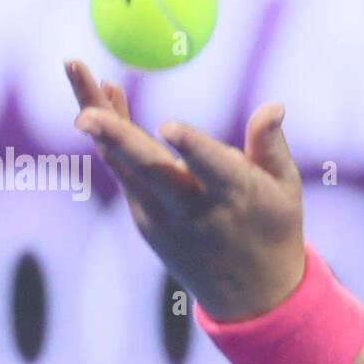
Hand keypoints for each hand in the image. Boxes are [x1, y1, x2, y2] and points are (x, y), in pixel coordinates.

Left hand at [64, 59, 305, 321]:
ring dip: (98, 116)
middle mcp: (192, 209)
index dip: (191, 148)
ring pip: (122, 163)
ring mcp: (161, 217)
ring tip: (77, 67)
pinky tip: (102, 99)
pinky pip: (122, 170)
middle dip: (117, 137)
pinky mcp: (143, 219)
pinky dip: (109, 134)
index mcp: (236, 198)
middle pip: (149, 169)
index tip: (168, 126)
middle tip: (85, 111)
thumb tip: (273, 107)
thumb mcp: (285, 190)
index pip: (212, 169)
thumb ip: (271, 147)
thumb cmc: (273, 229)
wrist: (250, 296)